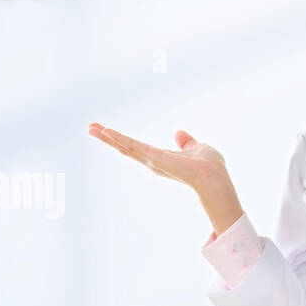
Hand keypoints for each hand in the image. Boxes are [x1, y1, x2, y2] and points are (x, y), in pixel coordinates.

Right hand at [88, 123, 243, 233]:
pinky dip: (119, 138)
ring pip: (125, 146)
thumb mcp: (197, 148)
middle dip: (107, 138)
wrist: (215, 178)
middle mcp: (152, 161)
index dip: (121, 140)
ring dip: (107, 137)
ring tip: (90, 127)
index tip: (106, 131)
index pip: (136, 148)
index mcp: (161, 158)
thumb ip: (187, 142)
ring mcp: (151, 160)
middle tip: (90, 128)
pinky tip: (106, 131)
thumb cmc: (210, 167)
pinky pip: (133, 145)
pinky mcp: (154, 157)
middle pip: (125, 147)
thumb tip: (179, 133)